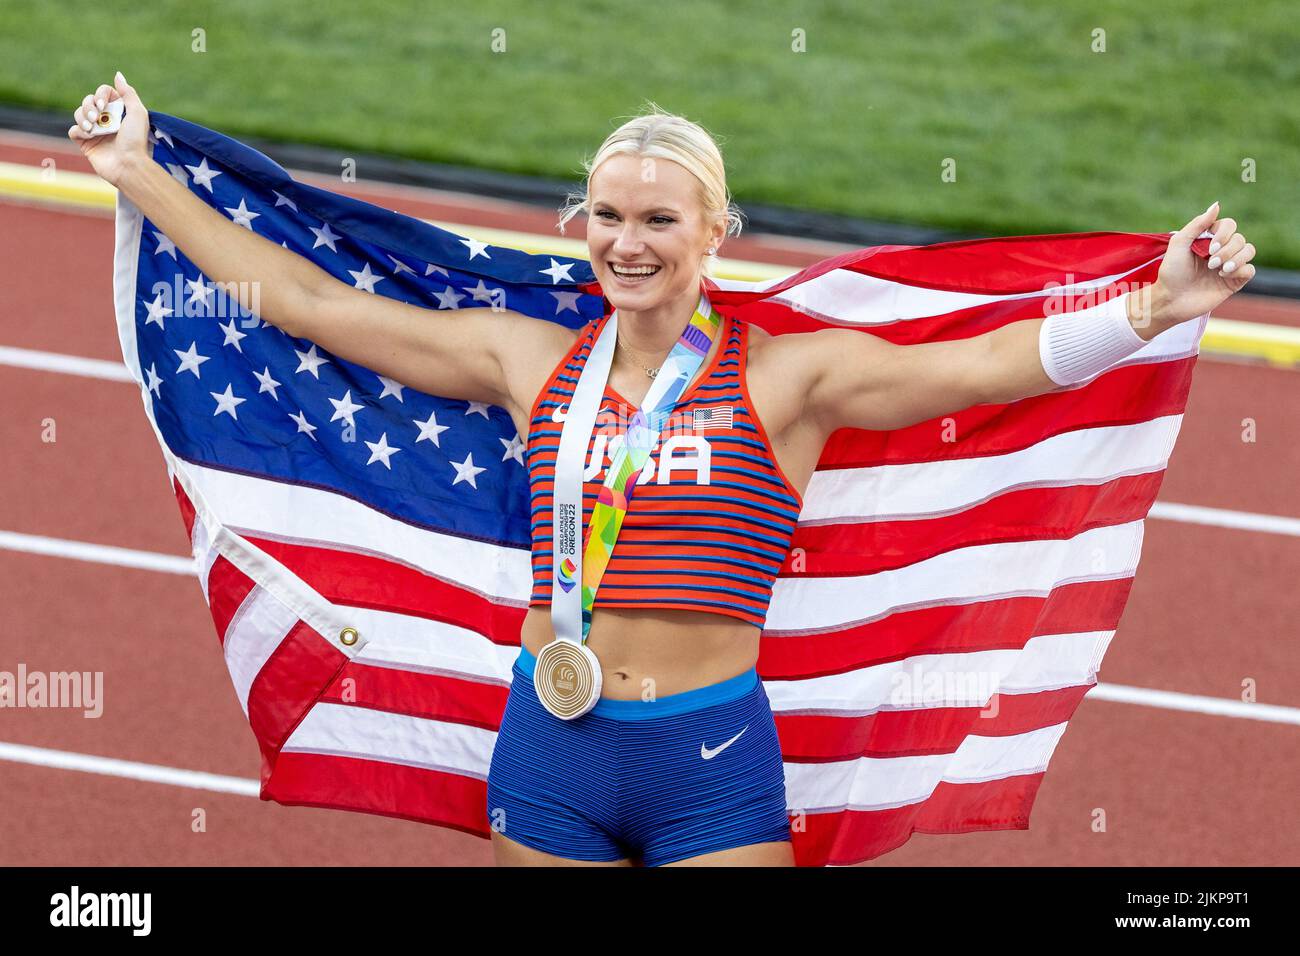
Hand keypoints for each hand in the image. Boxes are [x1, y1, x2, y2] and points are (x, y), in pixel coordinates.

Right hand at [67, 71, 149, 186]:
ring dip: (82, 117)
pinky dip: (79, 131)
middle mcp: (107, 120)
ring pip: (78, 114)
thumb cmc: (135, 141)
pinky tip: (88, 136)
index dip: (101, 94)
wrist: (128, 166)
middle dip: (89, 106)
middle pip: (88, 101)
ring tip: (91, 128)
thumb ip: (128, 93)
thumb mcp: (138, 113)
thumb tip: (117, 75)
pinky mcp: (86, 144)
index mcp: (119, 111)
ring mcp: (96, 132)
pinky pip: (74, 131)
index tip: (104, 104)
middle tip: (96, 117)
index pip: (104, 92)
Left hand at [1149, 201, 1256, 326]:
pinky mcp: (1234, 281)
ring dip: (1236, 258)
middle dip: (1227, 249)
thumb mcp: (1179, 243)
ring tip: (1220, 269)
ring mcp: (1229, 265)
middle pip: (1240, 238)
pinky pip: (1250, 270)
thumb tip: (1217, 205)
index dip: (1224, 233)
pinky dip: (1240, 270)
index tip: (1210, 247)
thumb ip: (1198, 224)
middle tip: (1210, 263)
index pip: (1229, 225)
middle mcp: (1221, 250)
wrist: (1170, 299)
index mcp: (1209, 239)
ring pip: (1249, 250)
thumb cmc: (1171, 272)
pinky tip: (1223, 276)